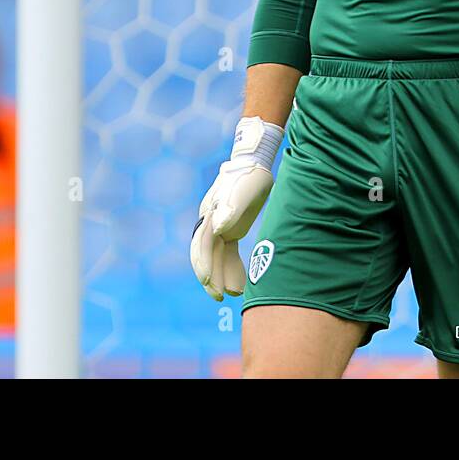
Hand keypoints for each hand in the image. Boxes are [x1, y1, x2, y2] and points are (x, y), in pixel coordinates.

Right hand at [190, 117, 281, 300]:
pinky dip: (232, 268)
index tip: (209, 283)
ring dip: (221, 275)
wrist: (255, 162)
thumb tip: (218, 230)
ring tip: (232, 294)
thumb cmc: (249, 177)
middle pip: (206, 255)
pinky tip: (240, 284)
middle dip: (210, 277)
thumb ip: (231, 210)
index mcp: (209, 215)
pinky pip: (228, 253)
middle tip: (219, 297)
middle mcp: (210, 223)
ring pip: (217, 257)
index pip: (203, 245)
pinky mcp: (231, 230)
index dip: (205, 265)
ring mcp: (219, 227)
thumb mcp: (242, 193)